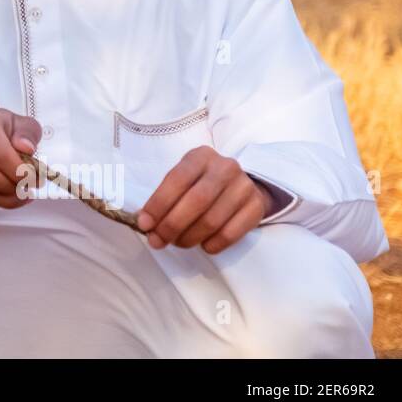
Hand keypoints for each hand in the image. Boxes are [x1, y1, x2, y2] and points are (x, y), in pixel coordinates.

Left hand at [136, 146, 272, 253]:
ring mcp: (244, 187)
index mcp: (201, 156)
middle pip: (196, 201)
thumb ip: (165, 197)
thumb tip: (145, 222)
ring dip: (189, 238)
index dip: (158, 204)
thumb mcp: (185, 179)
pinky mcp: (256, 207)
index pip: (177, 180)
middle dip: (172, 225)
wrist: (242, 185)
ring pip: (212, 220)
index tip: (144, 224)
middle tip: (158, 241)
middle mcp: (225, 167)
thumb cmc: (202, 183)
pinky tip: (203, 246)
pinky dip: (212, 245)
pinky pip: (231, 234)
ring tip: (178, 243)